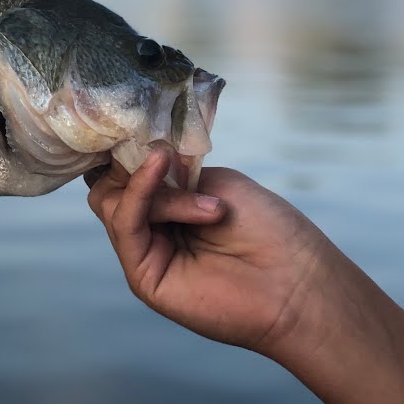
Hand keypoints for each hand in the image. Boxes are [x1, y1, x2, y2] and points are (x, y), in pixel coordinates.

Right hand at [86, 150, 334, 354]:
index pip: (122, 174)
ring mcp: (144, 255)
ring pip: (110, 203)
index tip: (137, 124)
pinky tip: (160, 167)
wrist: (297, 280)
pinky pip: (125, 224)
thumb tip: (135, 158)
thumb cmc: (268, 229)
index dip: (124, 149)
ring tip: (206, 202)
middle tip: (159, 156)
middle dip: (127, 163)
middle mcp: (151, 231)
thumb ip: (169, 175)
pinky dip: (139, 191)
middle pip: (106, 188)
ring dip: (152, 185)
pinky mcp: (143, 276)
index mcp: (167, 209)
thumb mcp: (213, 184)